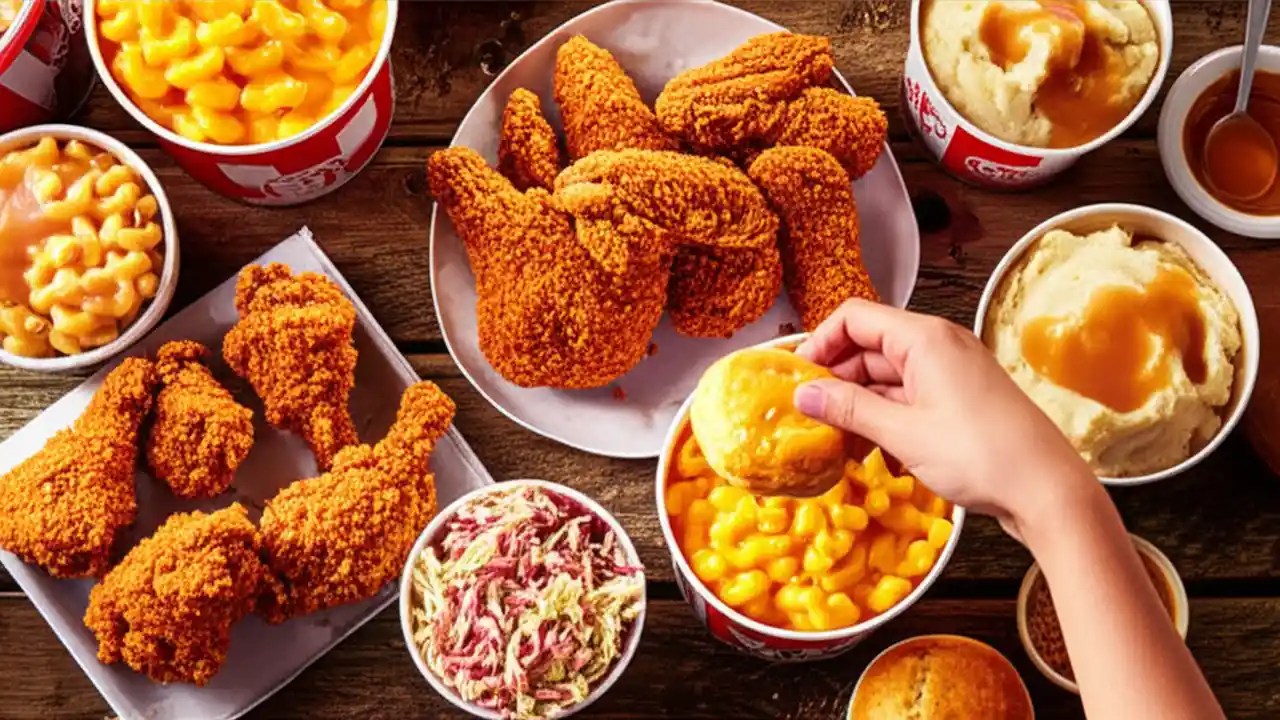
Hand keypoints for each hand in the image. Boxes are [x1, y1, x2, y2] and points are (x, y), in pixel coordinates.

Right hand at [792, 299, 1094, 537]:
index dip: (820, 344)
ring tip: (837, 441)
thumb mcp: (903, 432)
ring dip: (859, 405)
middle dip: (836, 380)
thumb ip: (849, 409)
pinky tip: (873, 452)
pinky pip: (908, 398)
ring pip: (886, 377)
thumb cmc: (982, 455)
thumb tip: (804, 394)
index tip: (797, 379)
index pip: (854, 318)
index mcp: (925, 338)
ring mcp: (951, 374)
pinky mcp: (959, 401)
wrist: (1048, 490)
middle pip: (868, 347)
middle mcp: (938, 346)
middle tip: (810, 417)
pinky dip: (885, 419)